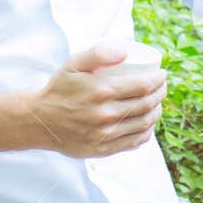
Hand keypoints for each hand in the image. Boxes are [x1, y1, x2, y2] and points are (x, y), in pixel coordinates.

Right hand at [27, 43, 166, 157]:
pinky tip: (148, 124)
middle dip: (160, 94)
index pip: (142, 86)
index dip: (158, 80)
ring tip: (157, 104)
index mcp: (101, 91)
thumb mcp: (74, 64)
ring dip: (157, 112)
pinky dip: (146, 132)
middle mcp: (105, 115)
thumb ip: (98, 53)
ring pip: (143, 124)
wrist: (40, 121)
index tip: (161, 75)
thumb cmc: (60, 89)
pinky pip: (133, 142)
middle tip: (161, 87)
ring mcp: (105, 135)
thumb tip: (125, 52)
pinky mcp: (103, 149)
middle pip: (146, 104)